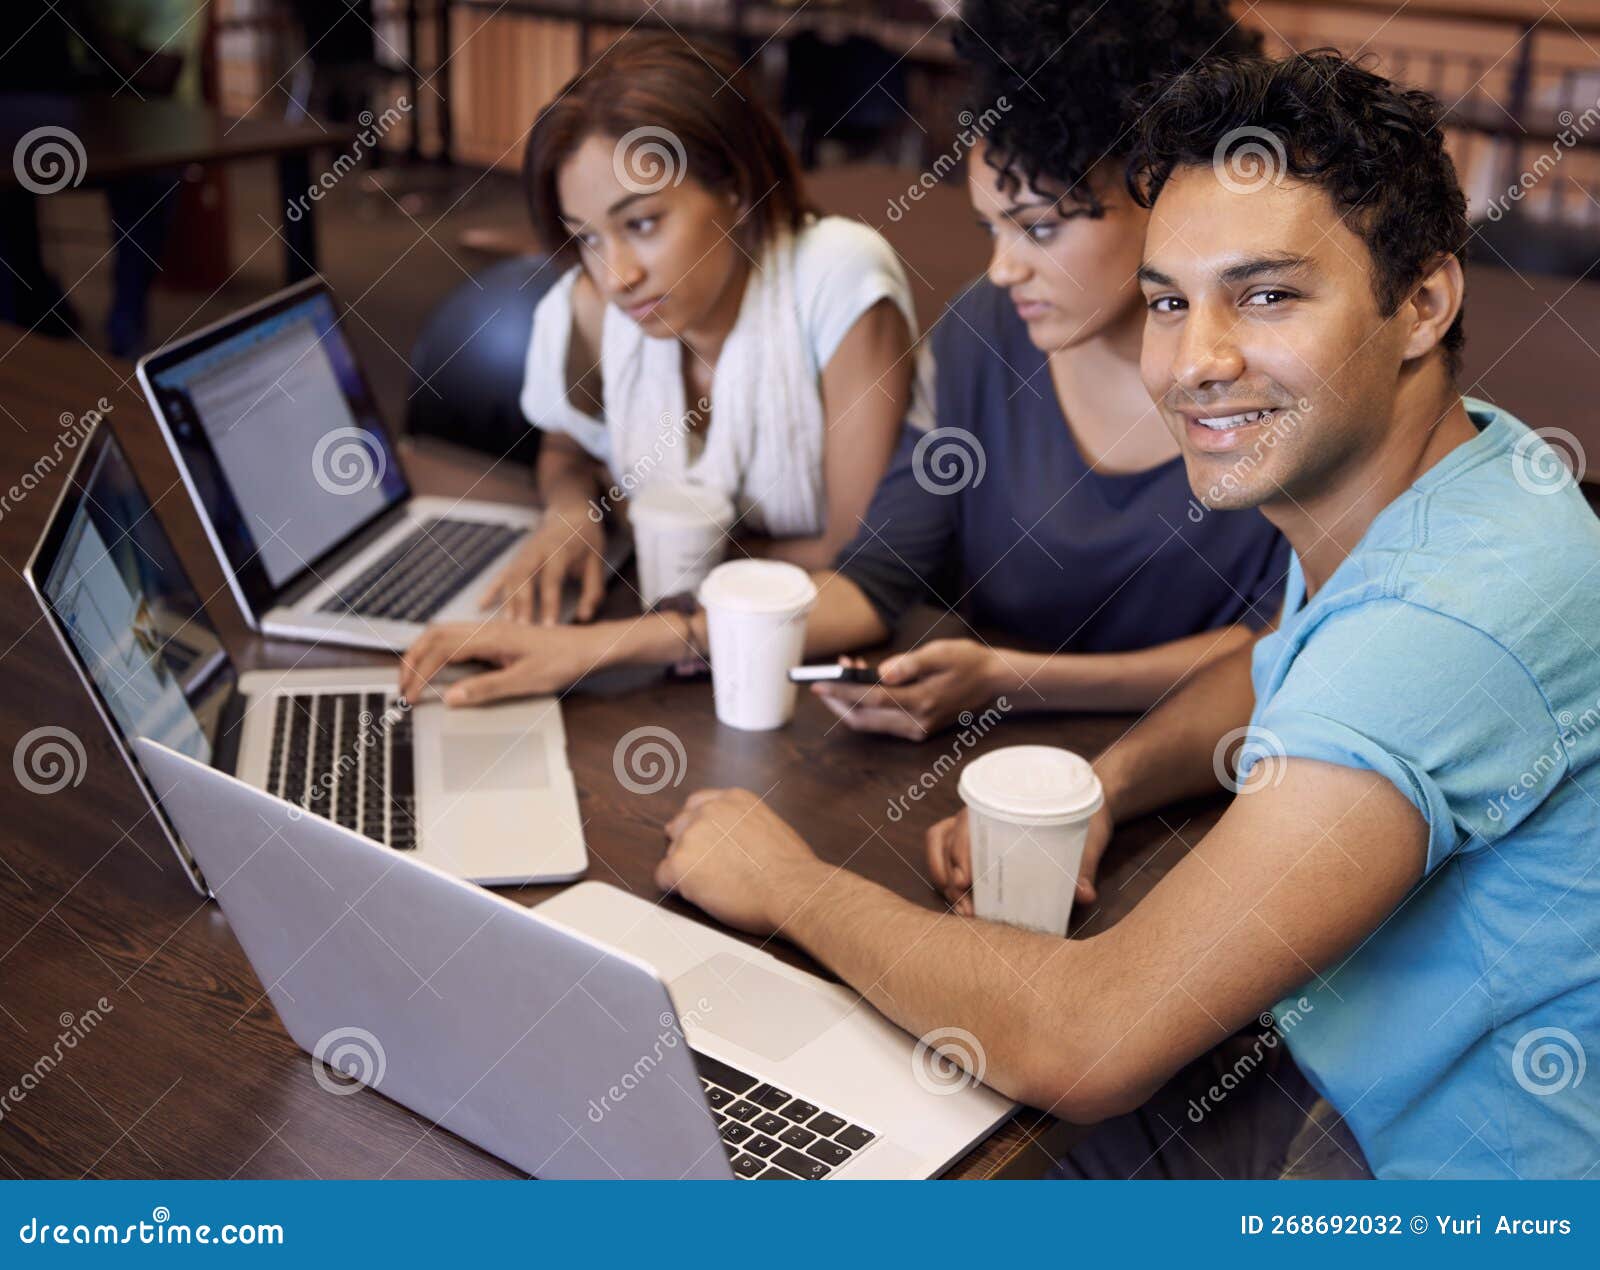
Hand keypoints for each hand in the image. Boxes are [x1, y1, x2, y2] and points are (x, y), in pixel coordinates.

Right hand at [398, 619, 609, 705]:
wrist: (587, 648)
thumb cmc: (563, 662)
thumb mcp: (525, 682)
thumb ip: (485, 689)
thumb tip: (450, 698)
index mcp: (489, 637)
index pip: (440, 650)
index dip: (419, 673)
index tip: (410, 696)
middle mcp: (486, 629)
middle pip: (434, 635)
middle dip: (411, 660)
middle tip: (401, 688)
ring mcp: (490, 630)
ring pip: (443, 633)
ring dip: (423, 653)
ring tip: (412, 678)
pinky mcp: (496, 636)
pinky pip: (457, 638)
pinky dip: (438, 651)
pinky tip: (438, 666)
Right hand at [479, 502, 606, 624]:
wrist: (570, 512)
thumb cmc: (587, 540)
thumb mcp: (597, 561)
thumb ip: (592, 590)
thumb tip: (584, 617)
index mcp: (560, 549)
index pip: (552, 578)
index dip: (549, 602)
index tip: (549, 625)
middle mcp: (538, 550)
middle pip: (524, 577)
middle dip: (522, 603)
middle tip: (523, 629)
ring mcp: (524, 552)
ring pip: (511, 577)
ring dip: (508, 600)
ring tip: (508, 625)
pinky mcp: (517, 557)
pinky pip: (502, 574)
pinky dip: (491, 589)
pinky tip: (481, 605)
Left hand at [657, 789, 820, 935]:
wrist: (792, 890)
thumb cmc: (792, 869)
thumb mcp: (771, 827)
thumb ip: (745, 824)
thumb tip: (735, 839)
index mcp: (733, 799)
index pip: (698, 804)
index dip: (699, 827)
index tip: (704, 842)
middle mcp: (709, 810)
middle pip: (680, 826)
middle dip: (690, 846)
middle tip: (707, 870)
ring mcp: (692, 835)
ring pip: (672, 852)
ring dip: (686, 868)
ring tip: (713, 886)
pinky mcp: (681, 863)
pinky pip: (662, 877)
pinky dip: (676, 889)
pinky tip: (700, 896)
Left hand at [812, 639, 1006, 740]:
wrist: (994, 682)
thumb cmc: (967, 661)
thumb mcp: (941, 653)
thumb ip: (910, 664)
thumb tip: (881, 672)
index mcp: (921, 702)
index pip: (870, 700)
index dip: (841, 692)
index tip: (817, 683)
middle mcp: (916, 723)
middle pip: (863, 718)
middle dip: (837, 700)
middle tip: (822, 677)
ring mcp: (916, 729)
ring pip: (869, 722)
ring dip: (849, 702)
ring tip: (843, 671)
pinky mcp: (916, 729)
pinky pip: (881, 721)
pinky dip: (865, 705)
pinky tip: (862, 682)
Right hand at [925, 802, 1114, 912]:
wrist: (1084, 806)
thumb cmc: (1082, 820)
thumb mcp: (1087, 841)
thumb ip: (1083, 866)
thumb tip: (1085, 895)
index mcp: (1002, 805)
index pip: (966, 826)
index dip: (960, 853)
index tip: (964, 881)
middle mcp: (982, 811)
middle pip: (948, 841)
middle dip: (951, 877)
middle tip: (968, 910)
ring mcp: (974, 824)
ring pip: (939, 845)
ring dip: (943, 878)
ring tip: (963, 910)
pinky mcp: (974, 838)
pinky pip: (945, 851)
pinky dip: (945, 875)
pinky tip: (962, 900)